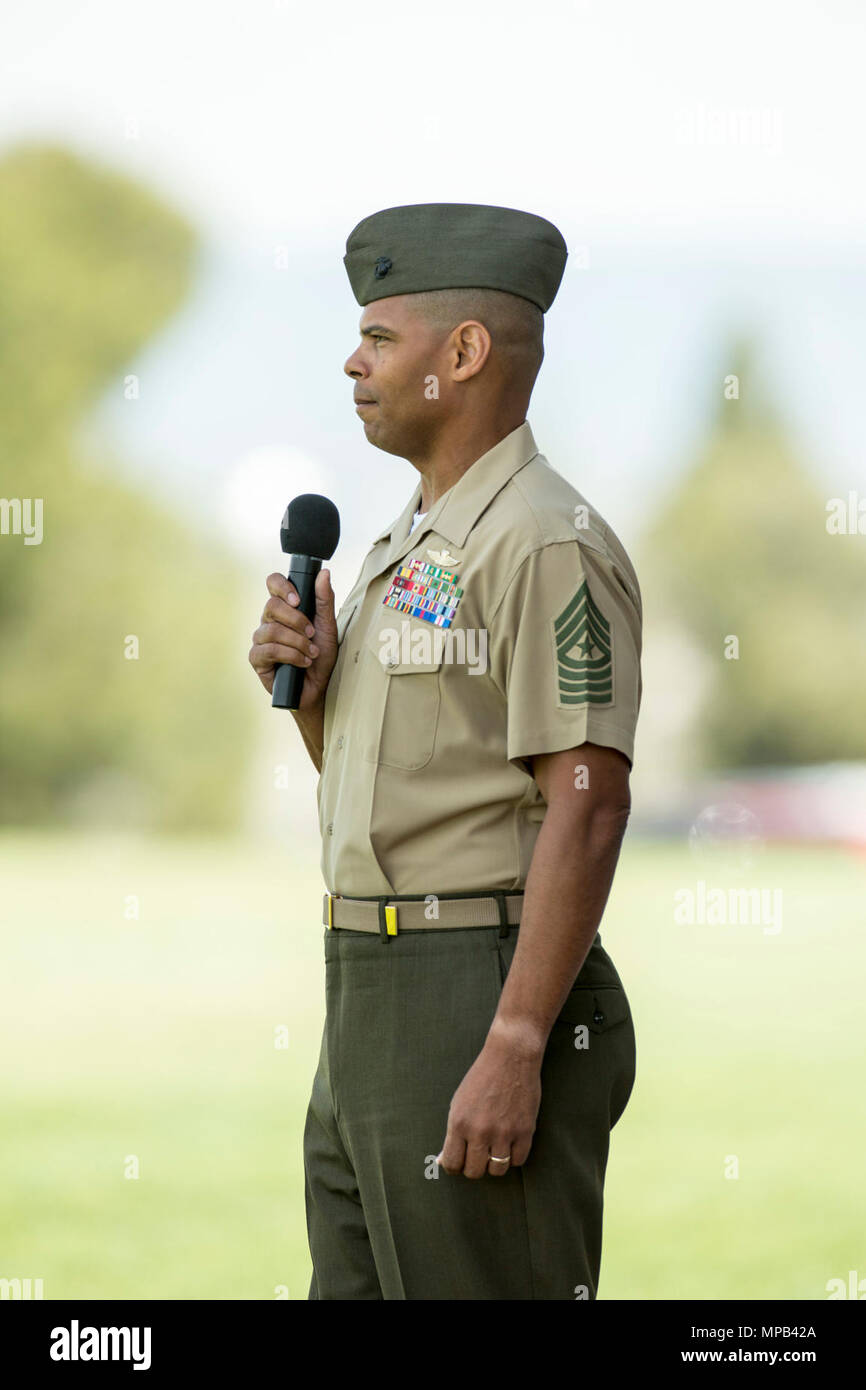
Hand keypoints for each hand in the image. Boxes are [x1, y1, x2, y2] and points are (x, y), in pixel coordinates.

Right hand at [249, 567, 337, 707]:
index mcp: (284, 609)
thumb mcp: (328, 626)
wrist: (319, 686)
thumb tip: (324, 574)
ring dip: (297, 643)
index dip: (282, 587)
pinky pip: (268, 650)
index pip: (273, 583)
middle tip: (311, 633)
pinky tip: (302, 662)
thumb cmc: (321, 656)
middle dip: (297, 621)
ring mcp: (261, 639)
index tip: (298, 600)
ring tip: (311, 653)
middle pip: (272, 606)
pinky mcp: (257, 658)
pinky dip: (290, 656)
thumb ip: (324, 599)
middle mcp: (269, 621)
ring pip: (271, 630)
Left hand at [436, 1034, 541, 1178]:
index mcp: (459, 1123)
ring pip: (497, 1171)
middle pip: (474, 1172)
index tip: (460, 1161)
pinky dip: (514, 1157)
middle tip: (478, 1155)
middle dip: (474, 1167)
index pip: (452, 1164)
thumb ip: (452, 1133)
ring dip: (494, 1164)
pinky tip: (510, 1144)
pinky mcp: (525, 1131)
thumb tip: (443, 1161)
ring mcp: (504, 1133)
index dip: (455, 1166)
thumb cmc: (481, 1078)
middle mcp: (480, 1132)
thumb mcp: (459, 1102)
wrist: (511, 1056)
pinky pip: (518, 1161)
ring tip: (495, 1149)